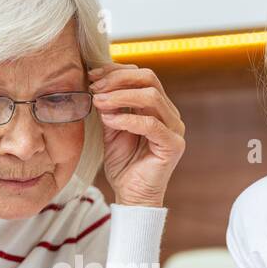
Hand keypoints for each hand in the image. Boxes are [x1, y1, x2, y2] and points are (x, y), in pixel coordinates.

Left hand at [90, 63, 184, 206]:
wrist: (131, 196)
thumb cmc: (123, 165)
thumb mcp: (112, 129)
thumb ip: (110, 107)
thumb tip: (97, 84)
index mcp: (158, 107)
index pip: (142, 77)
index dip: (116, 72)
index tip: (92, 76)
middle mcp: (169, 114)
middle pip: (149, 79)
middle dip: (118, 79)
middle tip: (94, 87)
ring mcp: (174, 129)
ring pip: (151, 97)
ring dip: (120, 96)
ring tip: (98, 102)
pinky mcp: (173, 145)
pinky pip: (151, 124)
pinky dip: (127, 118)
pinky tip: (109, 120)